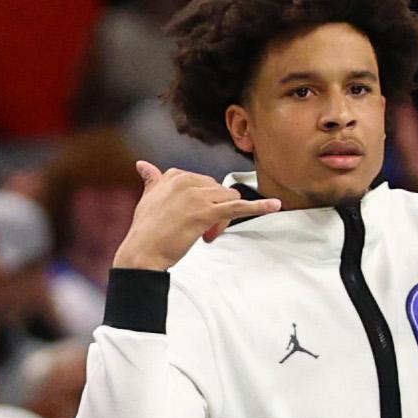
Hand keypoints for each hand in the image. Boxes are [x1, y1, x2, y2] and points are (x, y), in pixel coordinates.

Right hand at [115, 161, 262, 272]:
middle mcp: (187, 181)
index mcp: (175, 175)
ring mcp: (197, 196)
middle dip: (215, 211)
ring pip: (228, 200)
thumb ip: (152, 180)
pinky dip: (259, 206)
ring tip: (206, 234)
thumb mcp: (148, 199)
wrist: (142, 253)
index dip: (204, 201)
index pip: (204, 183)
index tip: (192, 217)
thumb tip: (143, 164)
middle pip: (219, 191)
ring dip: (223, 219)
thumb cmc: (146, 231)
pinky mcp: (206, 213)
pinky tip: (274, 205)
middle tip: (201, 231)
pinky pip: (238, 207)